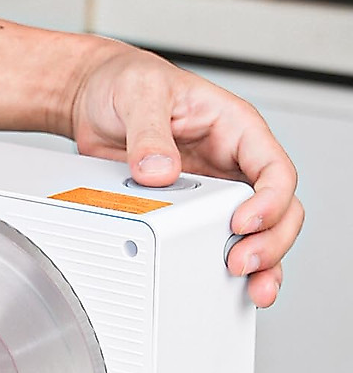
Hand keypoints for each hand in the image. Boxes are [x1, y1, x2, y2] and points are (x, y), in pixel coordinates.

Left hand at [68, 43, 301, 307]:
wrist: (94, 100)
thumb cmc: (127, 84)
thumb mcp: (140, 95)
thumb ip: (149, 132)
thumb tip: (158, 170)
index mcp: (235, 129)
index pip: (273, 168)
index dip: (270, 200)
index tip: (243, 222)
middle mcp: (231, 163)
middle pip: (277, 208)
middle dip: (270, 240)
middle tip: (241, 263)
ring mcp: (212, 192)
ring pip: (255, 233)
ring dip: (259, 263)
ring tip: (251, 288)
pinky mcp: (185, 212)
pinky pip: (213, 243)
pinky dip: (221, 268)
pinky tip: (226, 288)